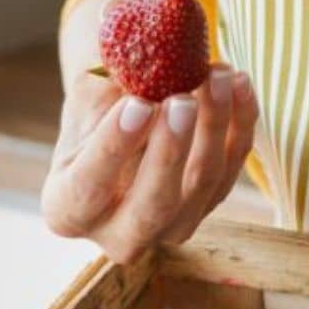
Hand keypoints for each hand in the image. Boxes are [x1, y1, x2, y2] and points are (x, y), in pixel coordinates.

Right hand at [41, 56, 257, 263]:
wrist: (124, 132)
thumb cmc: (93, 117)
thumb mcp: (83, 105)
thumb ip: (104, 96)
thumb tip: (142, 73)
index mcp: (68, 210)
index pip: (90, 185)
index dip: (114, 146)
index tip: (137, 105)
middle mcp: (120, 234)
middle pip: (155, 203)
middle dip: (172, 150)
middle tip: (183, 101)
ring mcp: (171, 228)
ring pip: (202, 185)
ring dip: (215, 128)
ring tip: (218, 77)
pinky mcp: (207, 208)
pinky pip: (231, 170)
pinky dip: (240, 126)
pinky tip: (240, 84)